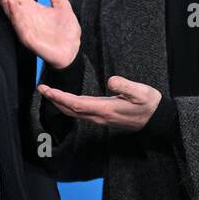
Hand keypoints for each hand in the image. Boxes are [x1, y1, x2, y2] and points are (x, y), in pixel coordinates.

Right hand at [0, 0, 80, 69]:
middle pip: (11, 1)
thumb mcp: (62, 5)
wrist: (71, 52)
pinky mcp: (30, 40)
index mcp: (31, 9)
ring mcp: (26, 29)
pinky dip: (16, 17)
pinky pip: (21, 28)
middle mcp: (26, 18)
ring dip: (7, 0)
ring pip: (13, 13)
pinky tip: (12, 6)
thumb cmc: (65, 31)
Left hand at [37, 75, 160, 131]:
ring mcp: (100, 118)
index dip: (60, 97)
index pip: (76, 104)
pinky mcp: (102, 117)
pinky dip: (68, 106)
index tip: (47, 89)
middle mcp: (100, 116)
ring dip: (59, 103)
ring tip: (48, 92)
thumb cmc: (149, 104)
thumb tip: (110, 80)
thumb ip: (126, 86)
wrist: (156, 119)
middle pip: (70, 110)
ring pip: (74, 113)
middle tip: (41, 88)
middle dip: (54, 100)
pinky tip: (64, 100)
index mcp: (106, 109)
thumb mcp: (142, 92)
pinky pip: (80, 113)